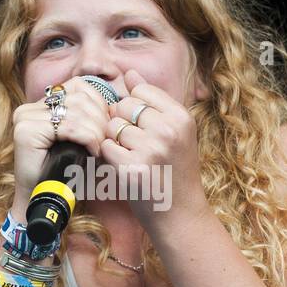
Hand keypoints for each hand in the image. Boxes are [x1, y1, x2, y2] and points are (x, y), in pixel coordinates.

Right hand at [10, 75, 111, 212]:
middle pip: (79, 96)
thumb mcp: (80, 139)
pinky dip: (88, 138)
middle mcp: (29, 108)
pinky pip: (70, 126)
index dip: (99, 104)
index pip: (78, 87)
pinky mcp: (26, 131)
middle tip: (108, 141)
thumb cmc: (65, 173)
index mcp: (41, 104)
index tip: (108, 127)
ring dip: (96, 130)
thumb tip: (117, 102)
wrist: (43, 200)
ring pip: (77, 110)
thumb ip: (90, 116)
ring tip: (100, 149)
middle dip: (101, 119)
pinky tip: (93, 153)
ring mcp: (25, 118)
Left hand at [98, 69, 209, 232]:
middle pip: (124, 106)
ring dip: (114, 140)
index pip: (141, 90)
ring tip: (132, 157)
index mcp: (181, 117)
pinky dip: (109, 157)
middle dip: (122, 123)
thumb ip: (153, 101)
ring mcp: (150, 150)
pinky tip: (124, 168)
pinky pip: (105, 147)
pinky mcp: (131, 169)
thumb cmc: (174, 171)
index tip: (141, 126)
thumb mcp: (174, 132)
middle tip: (136, 145)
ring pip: (112, 126)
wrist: (180, 214)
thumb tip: (128, 72)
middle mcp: (167, 130)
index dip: (134, 107)